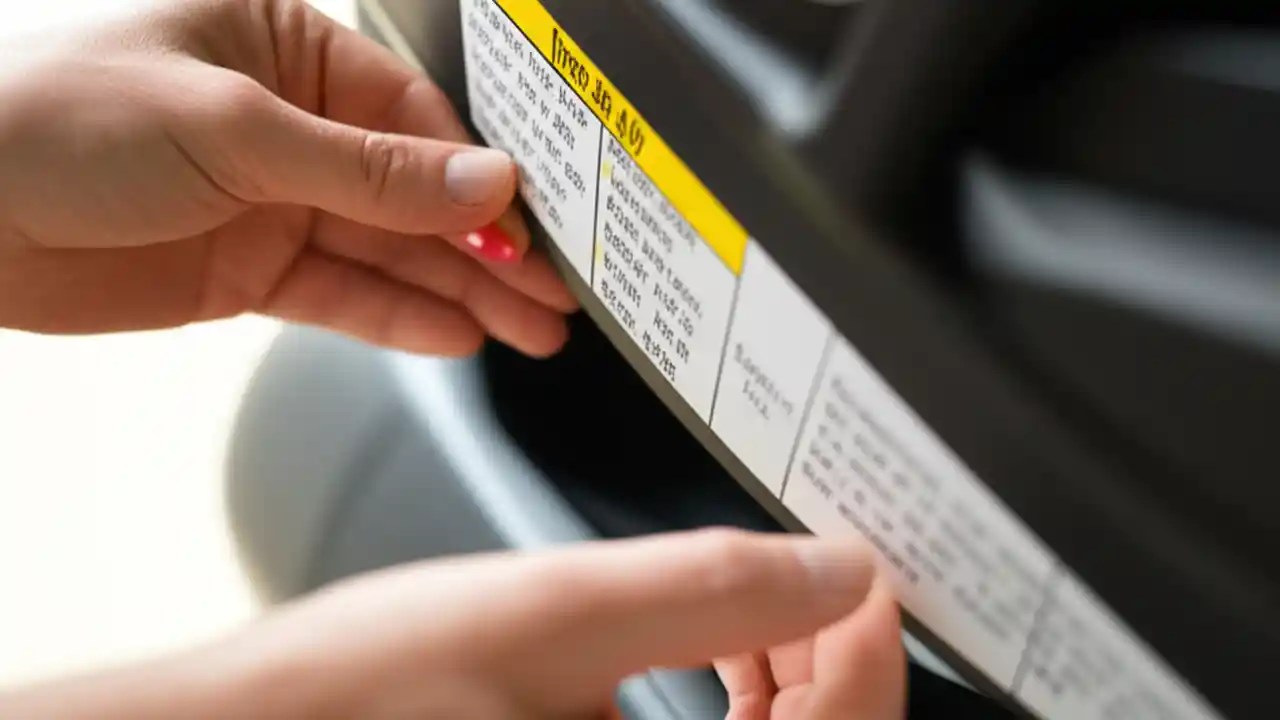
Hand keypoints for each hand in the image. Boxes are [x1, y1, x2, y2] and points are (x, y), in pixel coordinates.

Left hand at [0, 0, 575, 356]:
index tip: (528, 230)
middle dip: (486, 248)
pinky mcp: (247, 267)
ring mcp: (270, 199)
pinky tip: (456, 334)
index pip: (415, 119)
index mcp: (286, 45)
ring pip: (389, 251)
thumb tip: (485, 184)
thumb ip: (372, 170)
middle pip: (415, 192)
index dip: (478, 182)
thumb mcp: (235, 130)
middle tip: (554, 296)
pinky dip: (397, 318)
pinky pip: (342, 294)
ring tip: (529, 329)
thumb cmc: (52, 118)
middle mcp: (287, 122)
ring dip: (459, 292)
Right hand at [0, 530, 904, 718]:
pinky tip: (704, 655)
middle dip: (827, 661)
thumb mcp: (550, 614)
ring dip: (786, 683)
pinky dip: (735, 709)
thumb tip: (836, 567)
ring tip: (749, 609)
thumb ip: (709, 586)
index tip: (868, 564)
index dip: (871, 637)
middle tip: (805, 578)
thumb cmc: (357, 697)